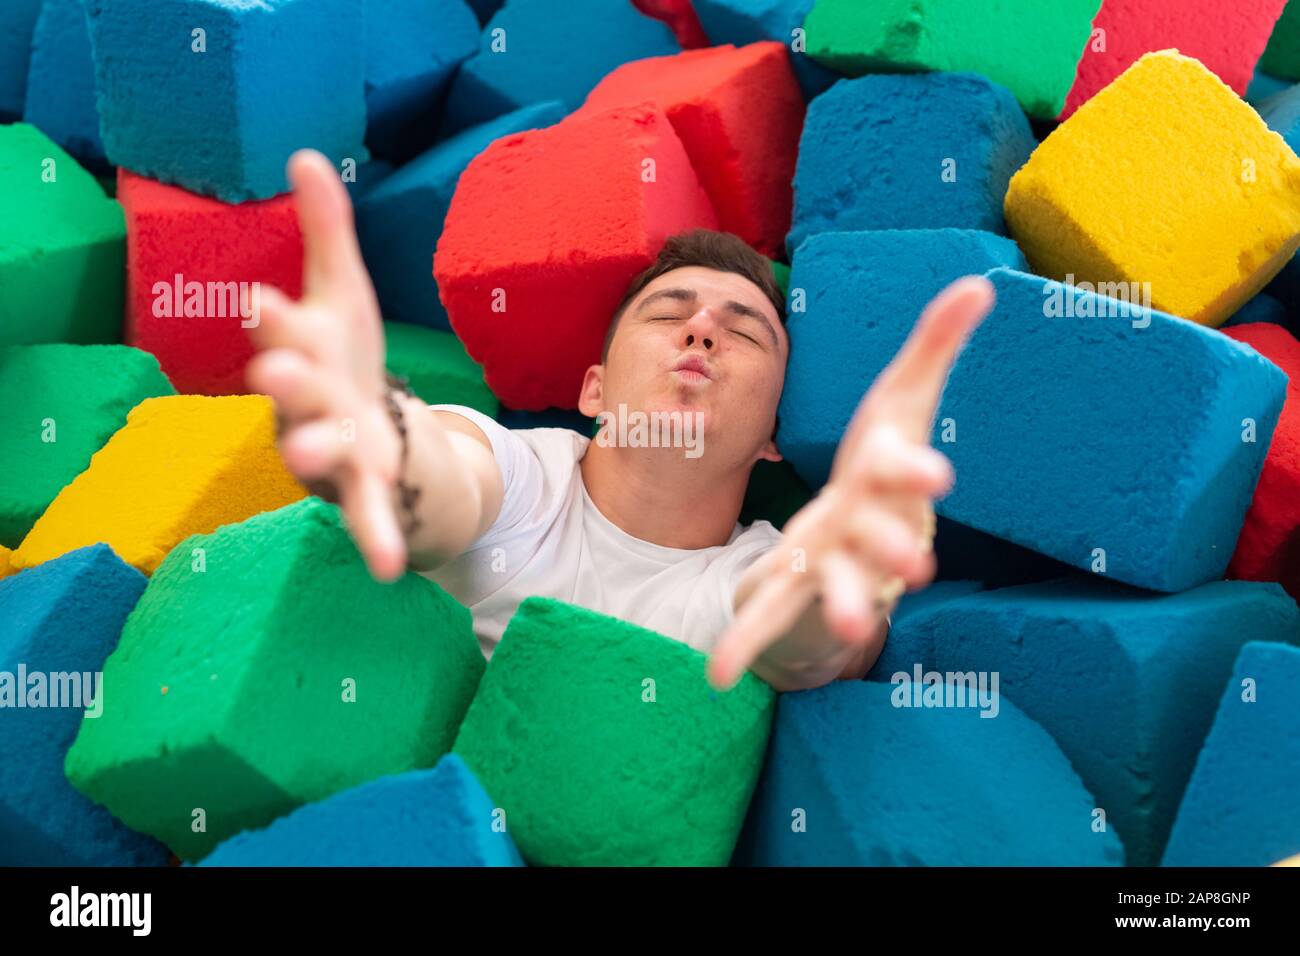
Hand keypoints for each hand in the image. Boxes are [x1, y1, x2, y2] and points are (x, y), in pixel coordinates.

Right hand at [245, 150, 407, 581]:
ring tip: (315, 459)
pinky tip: (388, 569)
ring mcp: (331, 450)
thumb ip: (325, 230)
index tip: (260, 302)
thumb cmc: (344, 351)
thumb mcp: (342, 289)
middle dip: (286, 385)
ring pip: (318, 455)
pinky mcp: (360, 488)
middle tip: (273, 374)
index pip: (285, 332)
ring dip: (314, 456)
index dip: (274, 321)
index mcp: (304, 351)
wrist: (364, 418)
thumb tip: (306, 154)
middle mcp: (308, 403)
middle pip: (294, 394)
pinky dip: (376, 539)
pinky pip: (366, 515)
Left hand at [708, 275, 996, 689]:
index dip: (917, 470)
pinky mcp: (794, 587)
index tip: (937, 474)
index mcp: (891, 479)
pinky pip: (770, 616)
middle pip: (886, 539)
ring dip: (846, 606)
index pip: (906, 471)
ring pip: (839, 585)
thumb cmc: (886, 461)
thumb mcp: (904, 394)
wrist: (864, 528)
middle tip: (916, 569)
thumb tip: (982, 281)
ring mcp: (834, 563)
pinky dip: (746, 643)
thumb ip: (936, 343)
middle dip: (897, 550)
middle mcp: (871, 528)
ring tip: (852, 628)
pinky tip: (716, 676)